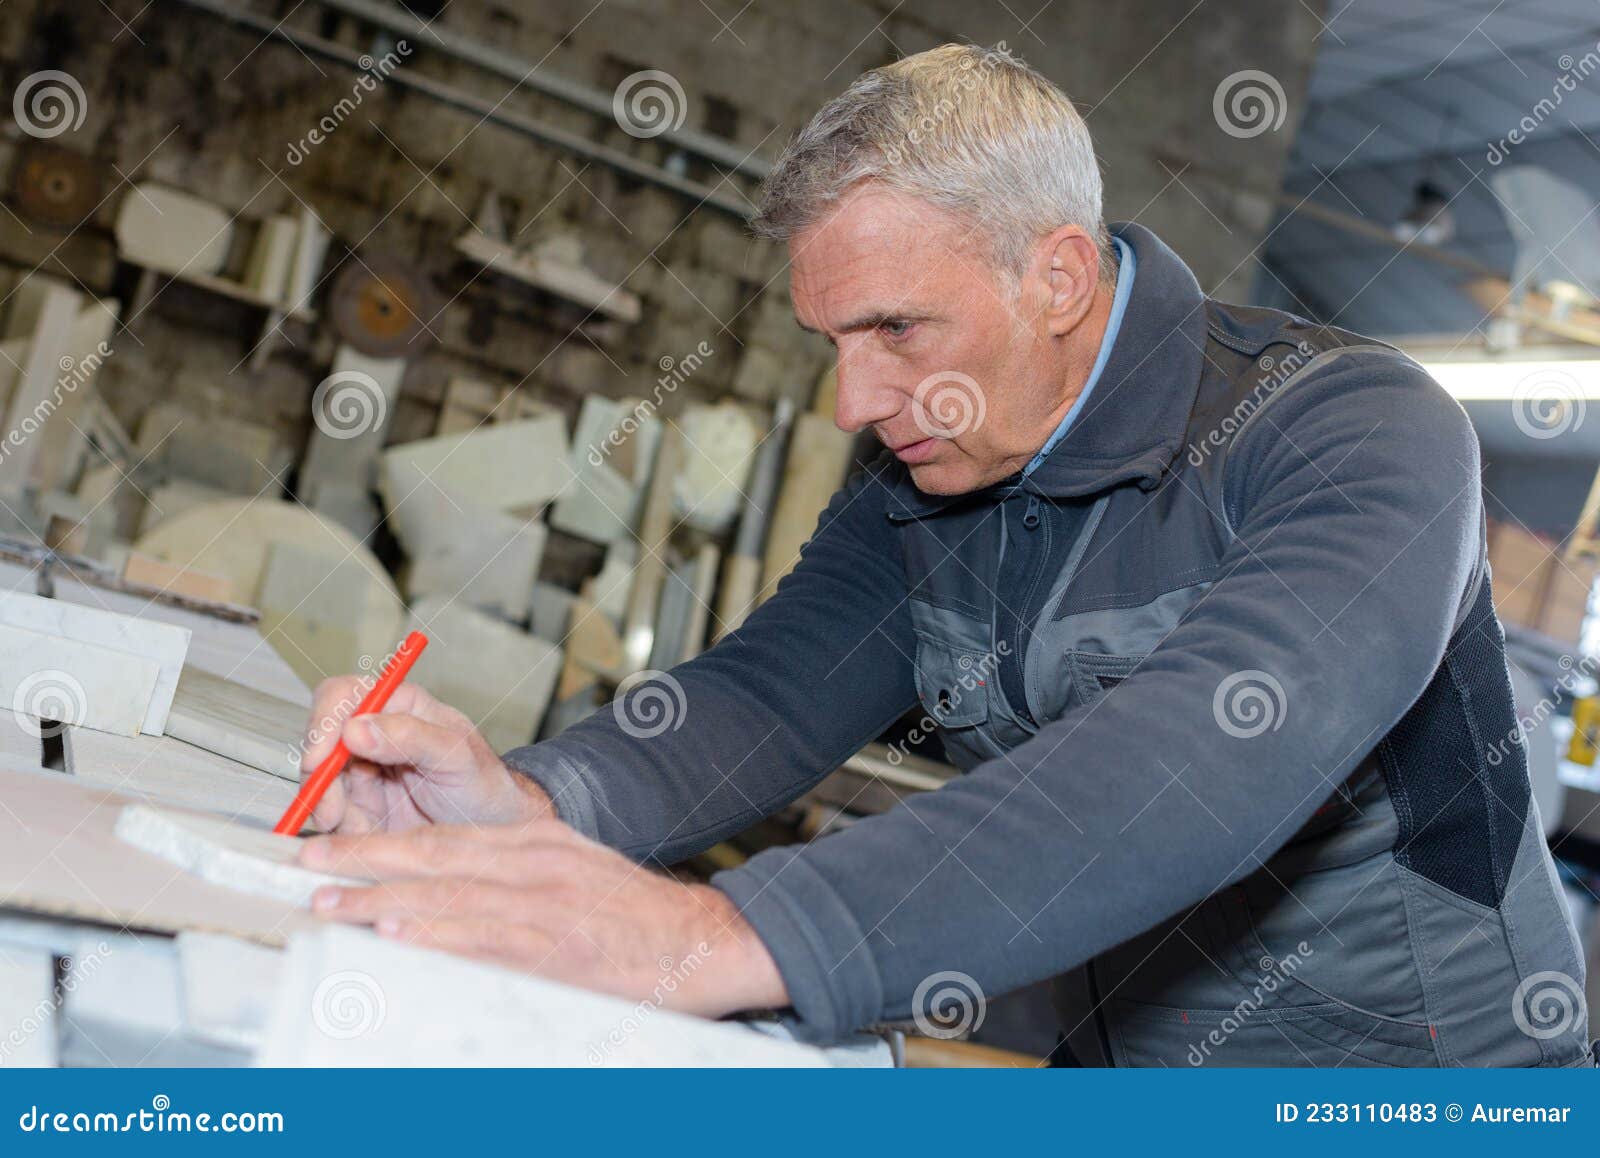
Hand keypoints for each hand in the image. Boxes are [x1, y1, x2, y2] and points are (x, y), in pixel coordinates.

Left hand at [299, 820, 789, 1017]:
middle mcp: (534, 862)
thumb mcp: (577, 875)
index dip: (382, 842)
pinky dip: (437, 931)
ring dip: (381, 896)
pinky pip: (485, 935)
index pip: (444, 835)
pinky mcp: (557, 945)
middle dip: (363, 859)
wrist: (704, 942)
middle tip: (307, 868)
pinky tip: (399, 932)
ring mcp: (545, 902)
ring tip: (328, 905)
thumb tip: (452, 900)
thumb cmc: (640, 920)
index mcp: (536, 842)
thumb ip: (519, 880)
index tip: (333, 851)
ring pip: (449, 890)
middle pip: (434, 853)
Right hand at [300, 676, 550, 833]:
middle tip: (331, 811)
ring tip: (361, 827)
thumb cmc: (483, 783)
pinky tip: (370, 835)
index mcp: (397, 706)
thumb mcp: (456, 755)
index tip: (319, 759)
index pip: (343, 696)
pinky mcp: (357, 807)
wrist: (492, 830)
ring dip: (330, 809)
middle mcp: (372, 734)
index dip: (323, 722)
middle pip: (319, 743)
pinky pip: (333, 816)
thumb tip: (356, 727)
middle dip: (320, 779)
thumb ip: (410, 736)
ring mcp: (361, 771)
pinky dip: (344, 830)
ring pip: (320, 784)